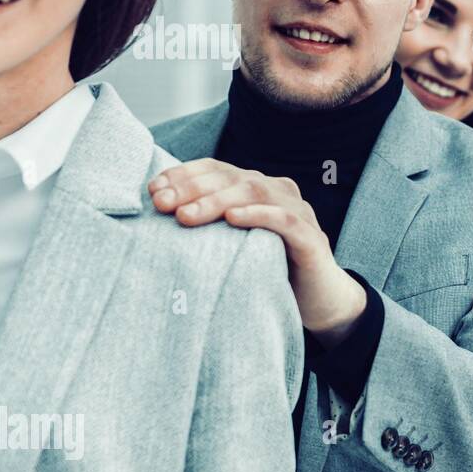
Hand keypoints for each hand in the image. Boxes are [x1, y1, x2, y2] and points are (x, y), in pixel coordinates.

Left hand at [148, 159, 365, 343]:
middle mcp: (279, 192)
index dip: (184, 174)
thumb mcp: (233, 243)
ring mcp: (299, 212)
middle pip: (232, 178)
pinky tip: (233, 218)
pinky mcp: (312, 238)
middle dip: (192, 188)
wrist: (320, 302)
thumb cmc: (269, 270)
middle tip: (162, 204)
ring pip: (255, 192)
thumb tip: (158, 214)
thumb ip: (209, 224)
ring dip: (216, 200)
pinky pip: (285, 220)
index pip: (217, 169)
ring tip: (185, 215)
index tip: (153, 189)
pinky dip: (258, 214)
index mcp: (259, 187)